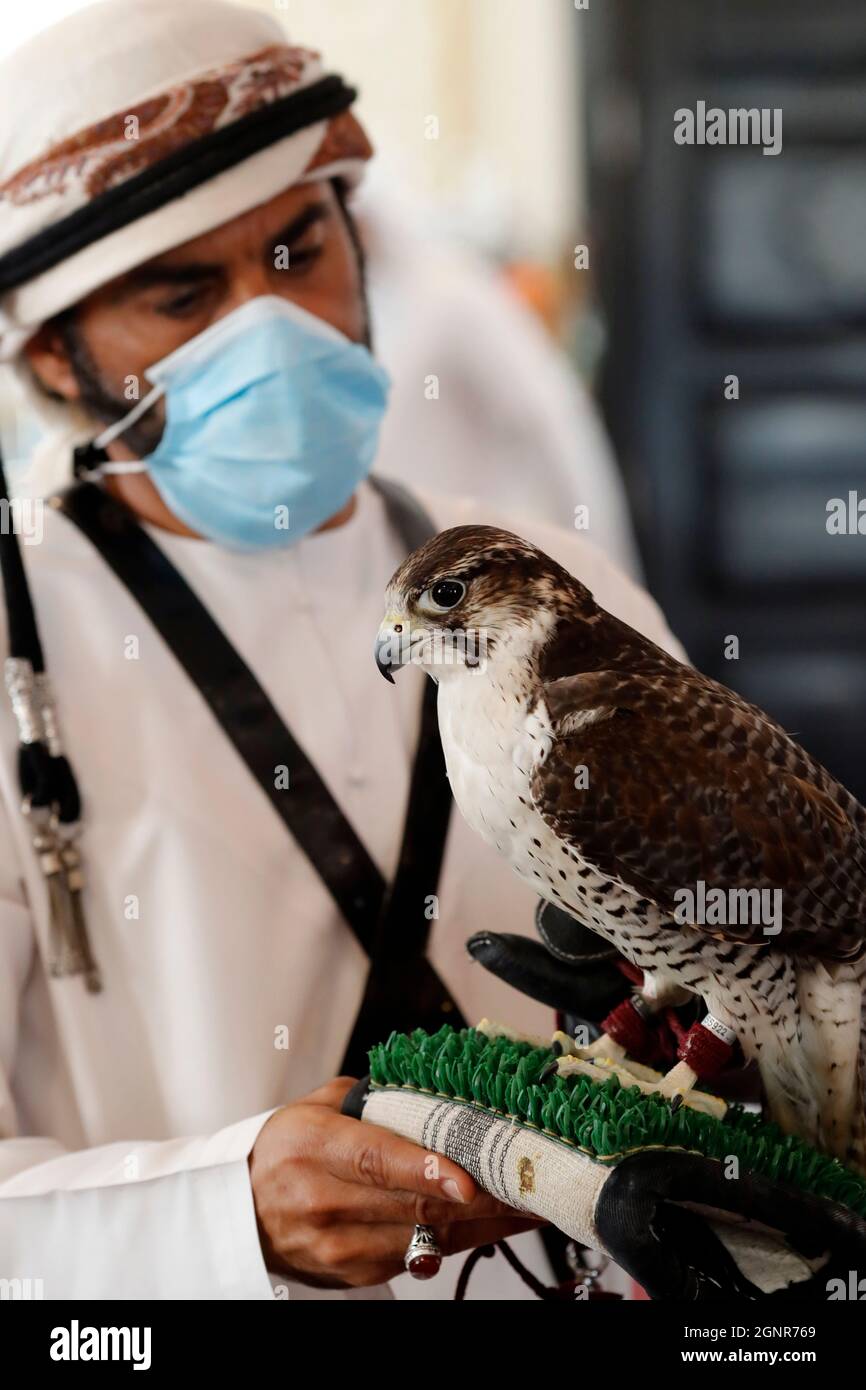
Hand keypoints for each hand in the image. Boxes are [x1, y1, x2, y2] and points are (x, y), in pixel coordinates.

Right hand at [248, 1076, 543, 1288]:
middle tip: (529, 1181)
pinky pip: (422, 1256)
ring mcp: (339, 1246)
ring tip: (529, 1201)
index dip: (425, 1169)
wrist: (243, 1211)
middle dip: (481, 1196)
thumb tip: (438, 1089)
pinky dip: (462, 1239)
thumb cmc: (288, 1149)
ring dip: (485, 1222)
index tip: (468, 1177)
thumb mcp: (318, 1106)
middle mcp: (323, 1200)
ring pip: (427, 1237)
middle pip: (413, 1205)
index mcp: (314, 1145)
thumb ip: (375, 1096)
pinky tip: (493, 1221)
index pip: (375, 1159)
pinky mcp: (356, 1274)